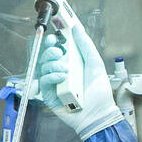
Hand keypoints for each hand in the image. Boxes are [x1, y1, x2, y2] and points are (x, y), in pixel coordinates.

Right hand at [35, 22, 122, 139]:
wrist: (98, 113)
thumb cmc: (99, 91)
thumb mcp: (95, 63)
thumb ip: (85, 44)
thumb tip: (76, 27)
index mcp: (71, 63)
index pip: (56, 48)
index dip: (53, 40)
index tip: (55, 35)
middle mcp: (61, 71)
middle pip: (46, 55)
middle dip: (50, 50)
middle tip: (60, 52)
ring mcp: (54, 83)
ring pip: (43, 66)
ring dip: (53, 64)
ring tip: (66, 70)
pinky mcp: (49, 95)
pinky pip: (43, 80)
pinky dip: (51, 76)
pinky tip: (62, 78)